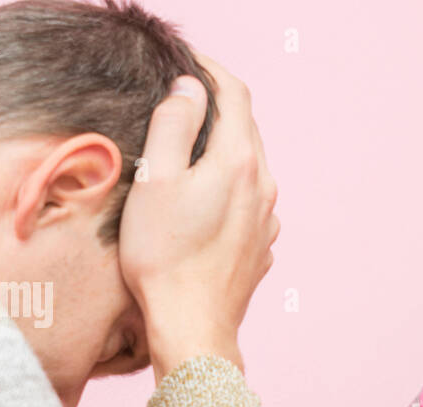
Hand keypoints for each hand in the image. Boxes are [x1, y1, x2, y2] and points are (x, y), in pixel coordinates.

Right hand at [118, 52, 278, 367]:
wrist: (192, 327)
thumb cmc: (164, 257)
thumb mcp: (155, 179)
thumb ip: (173, 124)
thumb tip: (190, 89)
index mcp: (240, 161)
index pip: (235, 94)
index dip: (211, 70)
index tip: (187, 63)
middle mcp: (265, 187)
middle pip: (246, 130)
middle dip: (217, 109)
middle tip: (182, 102)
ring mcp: (267, 220)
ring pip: (250, 168)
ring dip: (223, 152)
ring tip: (188, 155)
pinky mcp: (261, 248)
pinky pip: (248, 204)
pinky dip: (228, 189)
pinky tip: (202, 204)